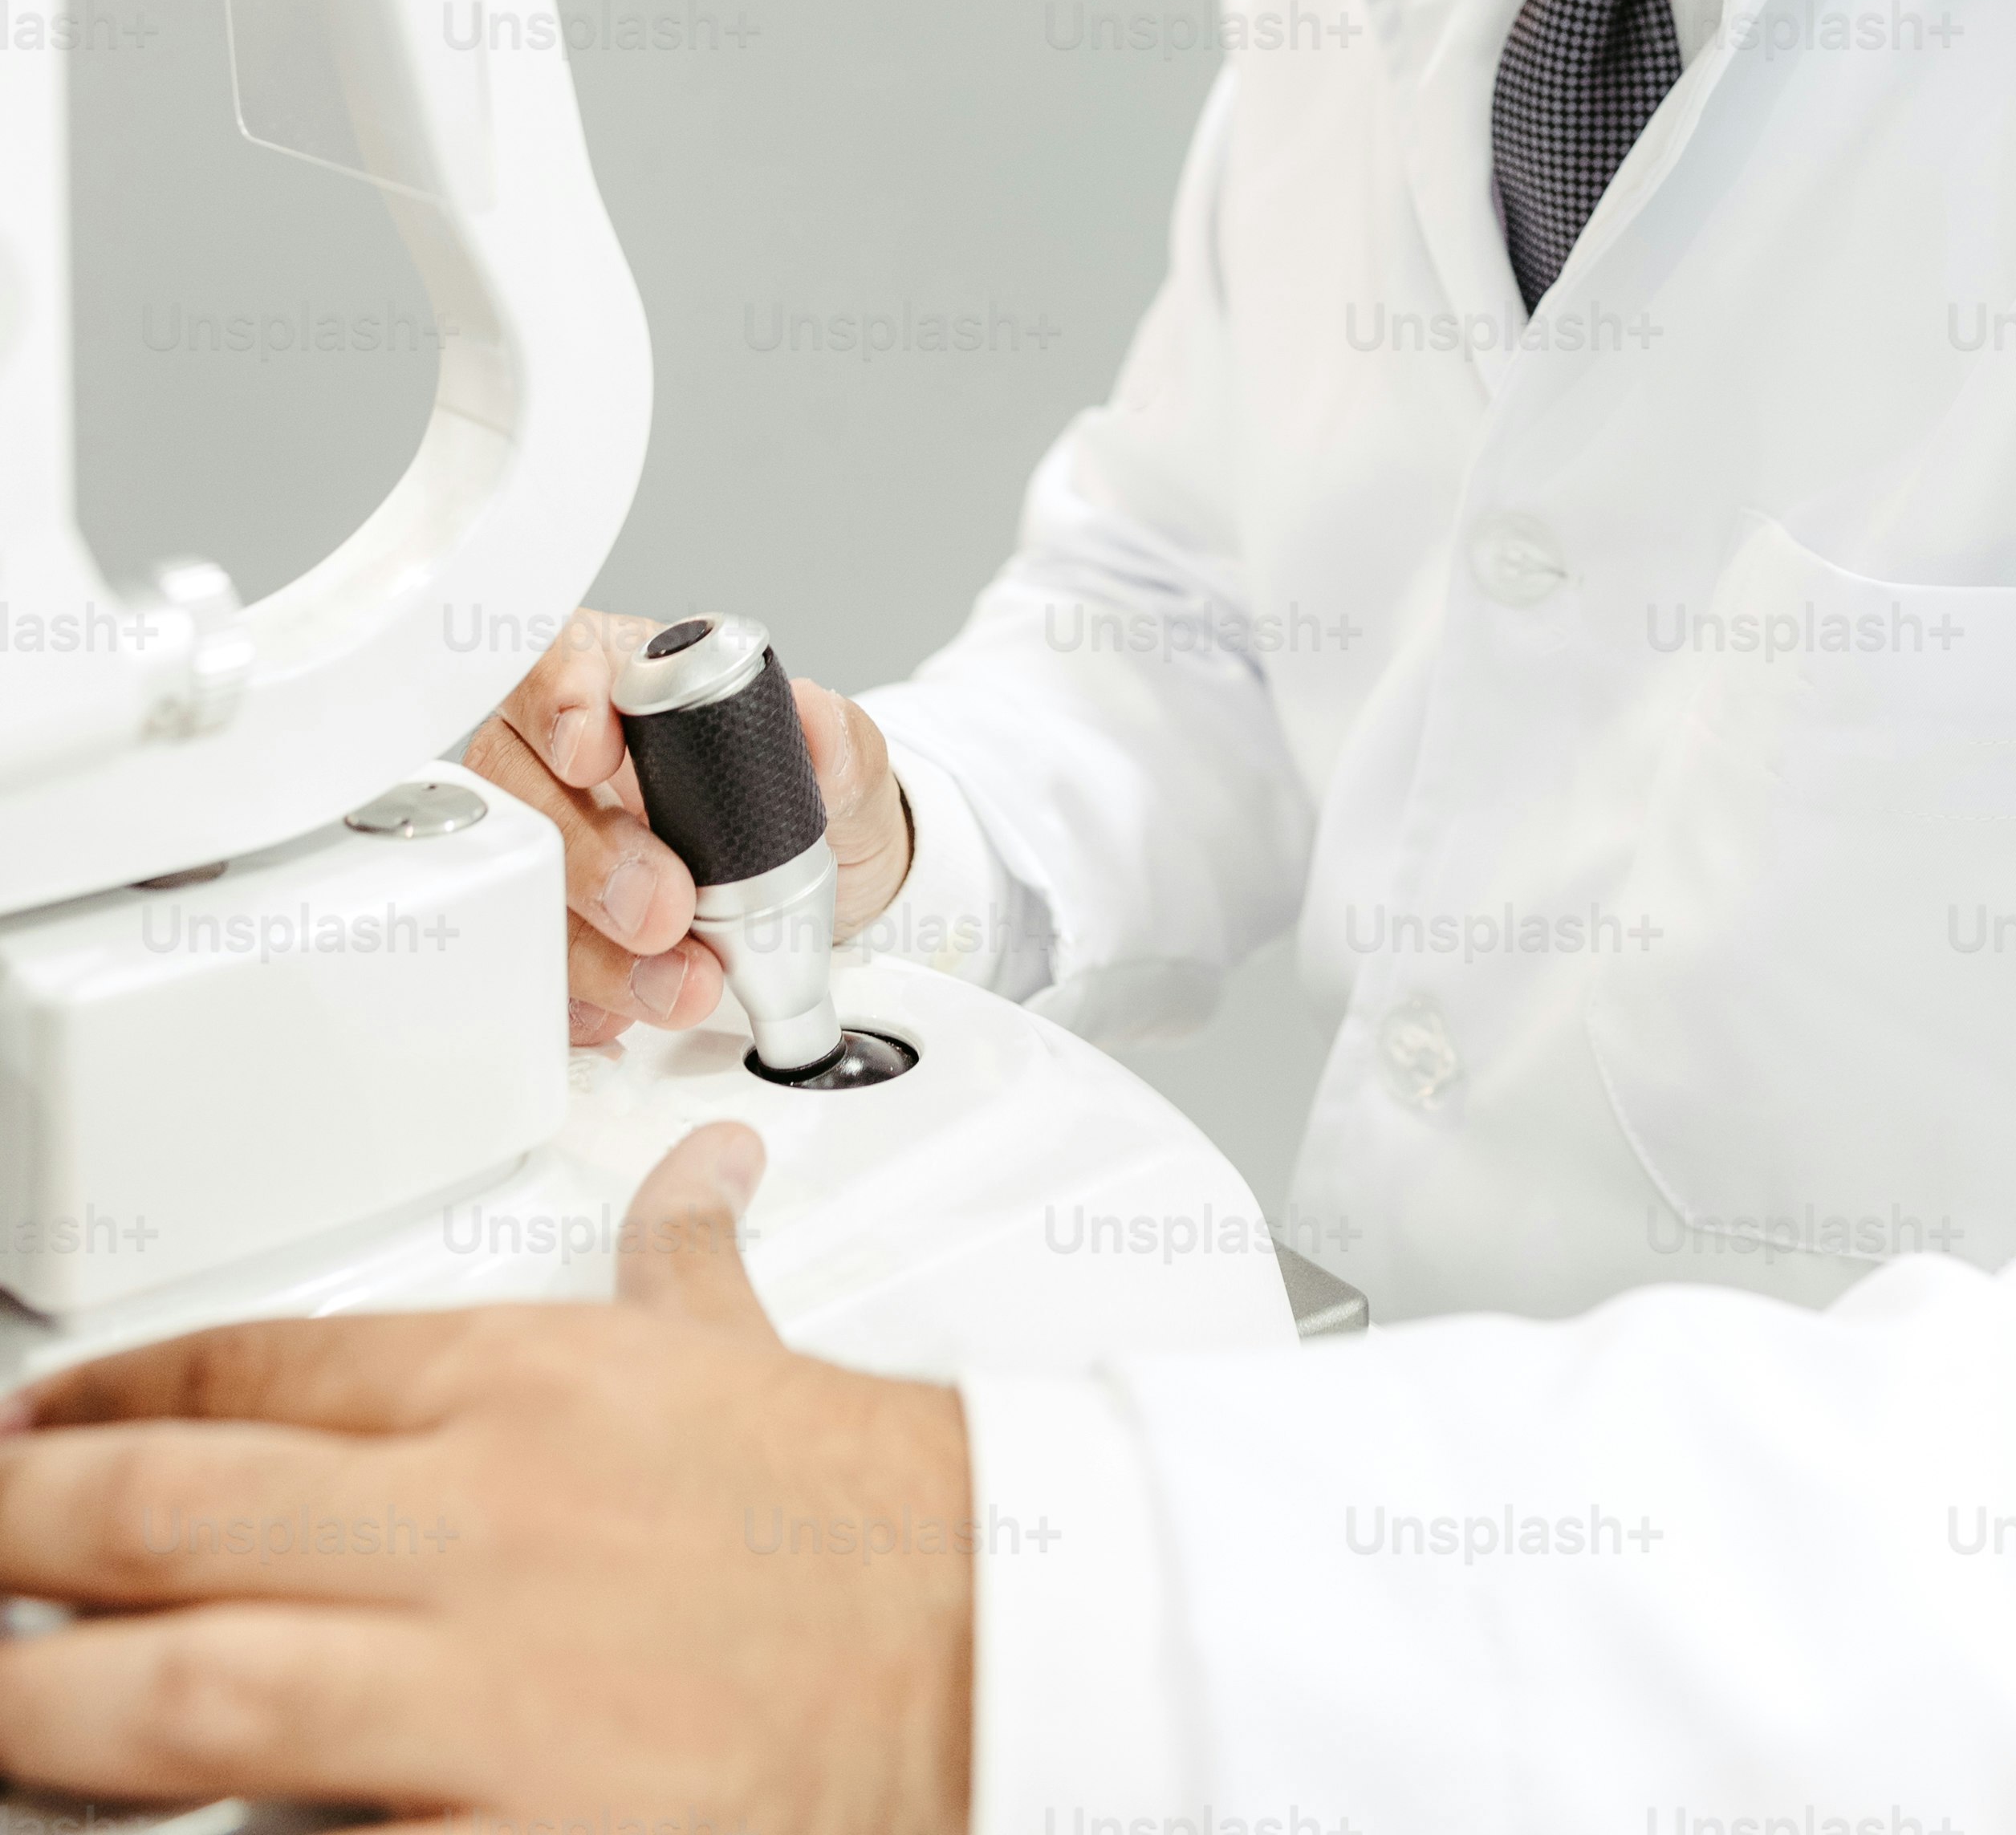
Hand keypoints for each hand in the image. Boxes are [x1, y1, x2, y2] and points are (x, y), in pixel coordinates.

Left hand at [0, 1130, 970, 1834]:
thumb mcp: (735, 1349)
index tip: (32, 1423)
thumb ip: (680, 1258)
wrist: (987, 1637)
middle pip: (172, 1511)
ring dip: (46, 1705)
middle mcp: (474, 1518)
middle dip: (21, 1532)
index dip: (107, 1391)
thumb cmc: (849, 1506)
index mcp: (514, 1383)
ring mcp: (479, 1690)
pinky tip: (149, 1827)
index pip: (251, 1367)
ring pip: (185, 1693)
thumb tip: (700, 1177)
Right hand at [463, 610, 914, 1043]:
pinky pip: (527, 961)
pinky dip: (576, 995)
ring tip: (680, 980)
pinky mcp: (543, 926)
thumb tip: (814, 711)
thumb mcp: (844, 772)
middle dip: (591, 852)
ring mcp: (542, 842)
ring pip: (518, 881)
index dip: (563, 702)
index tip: (593, 754)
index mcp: (625, 679)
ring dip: (592, 945)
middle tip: (665, 908)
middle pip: (521, 783)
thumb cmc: (809, 808)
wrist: (811, 905)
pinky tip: (624, 1008)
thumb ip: (837, 742)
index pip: (560, 661)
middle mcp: (559, 754)